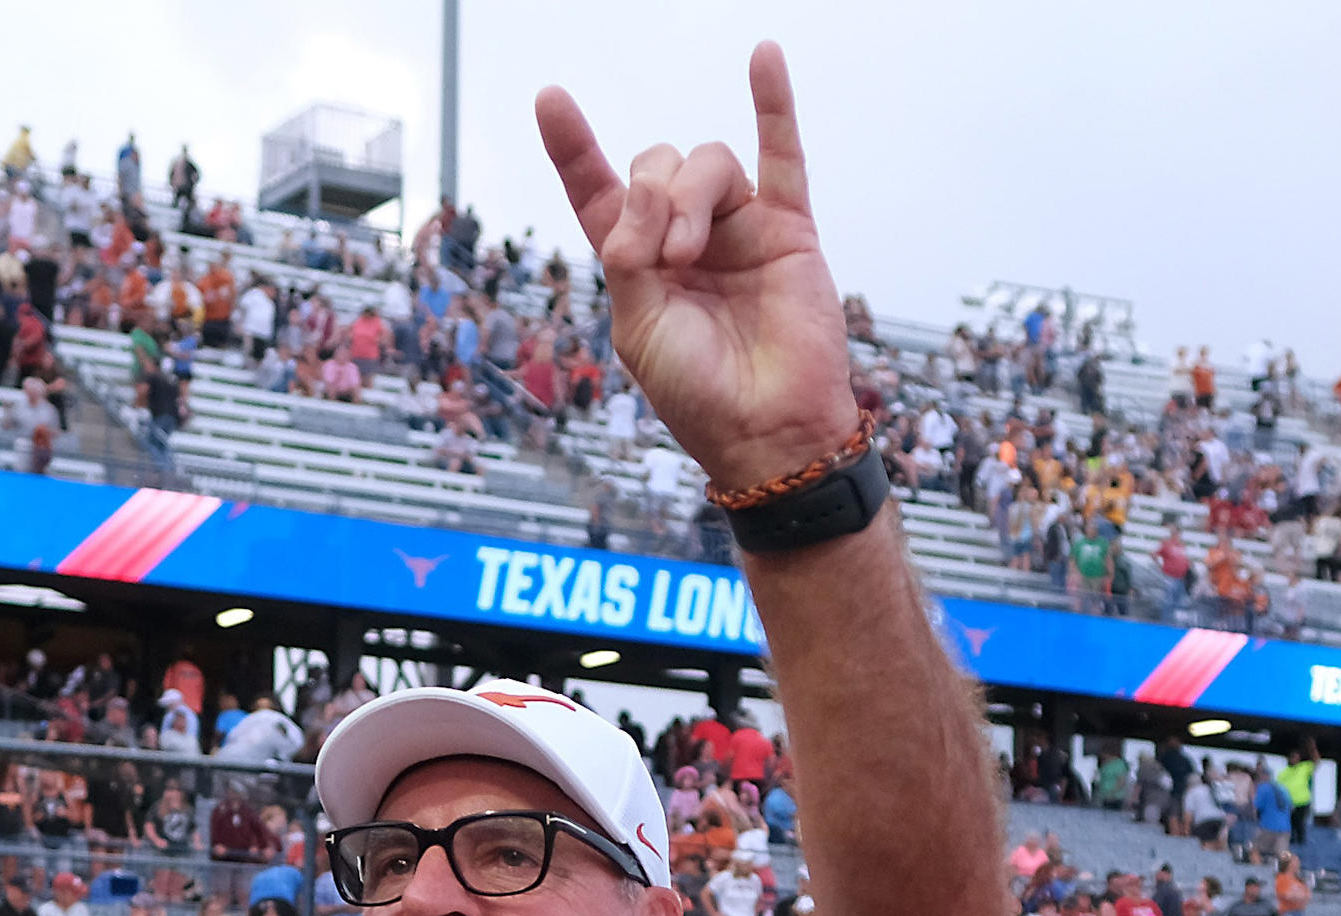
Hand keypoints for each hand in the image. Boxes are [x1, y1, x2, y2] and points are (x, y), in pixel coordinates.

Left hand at [536, 47, 861, 493]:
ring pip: (707, 163)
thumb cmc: (700, 394)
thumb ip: (627, 252)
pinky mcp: (789, 231)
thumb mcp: (637, 326)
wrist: (767, 432)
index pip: (599, 190)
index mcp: (637, 263)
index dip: (574, 147)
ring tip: (691, 253)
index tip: (551, 101)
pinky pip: (783, 155)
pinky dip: (774, 103)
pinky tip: (764, 57)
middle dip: (652, 197)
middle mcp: (685, 237)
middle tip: (663, 257)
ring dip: (690, 197)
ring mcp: (738, 229)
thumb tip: (646, 184)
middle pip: (657, 166)